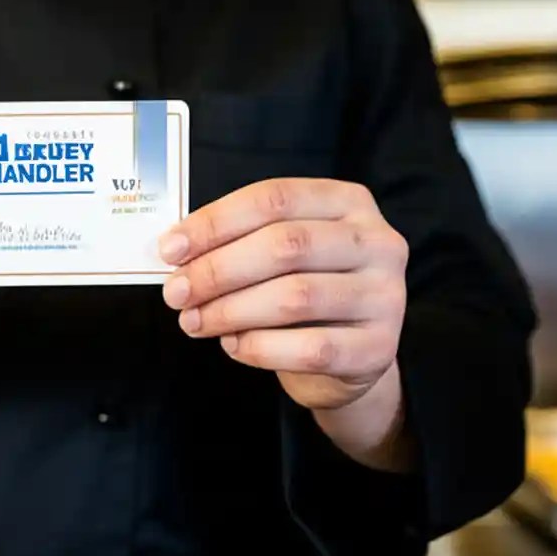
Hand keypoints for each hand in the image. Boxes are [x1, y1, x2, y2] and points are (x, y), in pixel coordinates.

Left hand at [159, 178, 408, 410]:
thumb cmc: (302, 291)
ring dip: (230, 311)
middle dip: (217, 270)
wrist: (349, 357)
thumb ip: (237, 242)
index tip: (170, 249)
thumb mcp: (279, 253)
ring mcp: (386, 296)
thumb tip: (174, 250)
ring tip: (194, 322)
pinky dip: (259, 347)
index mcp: (348, 201)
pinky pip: (309, 347)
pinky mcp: (379, 348)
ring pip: (295, 297)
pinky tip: (233, 345)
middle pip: (285, 245)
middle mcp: (377, 242)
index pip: (275, 198)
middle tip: (176, 293)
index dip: (216, 222)